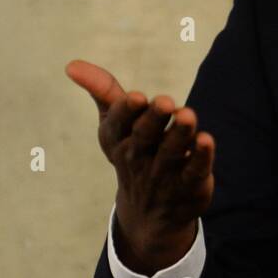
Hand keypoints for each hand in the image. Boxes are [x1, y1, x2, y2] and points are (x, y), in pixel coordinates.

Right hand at [65, 59, 214, 273]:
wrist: (149, 212)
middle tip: (166, 101)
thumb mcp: (115, 122)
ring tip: (189, 114)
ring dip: (180, 133)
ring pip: (171, 152)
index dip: (126, 110)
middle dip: (154, 119)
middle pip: (144, 136)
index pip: (118, 123)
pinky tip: (206, 140)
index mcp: (118, 139)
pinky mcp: (188, 185)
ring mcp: (162, 174)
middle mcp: (137, 157)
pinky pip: (194, 171)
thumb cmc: (133, 150)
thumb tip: (71, 65)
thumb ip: (103, 91)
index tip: (136, 96)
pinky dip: (200, 157)